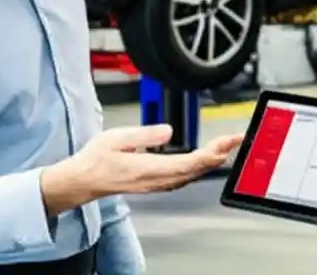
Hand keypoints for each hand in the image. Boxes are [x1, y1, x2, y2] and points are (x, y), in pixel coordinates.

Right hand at [41, 125, 241, 214]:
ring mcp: (156, 184)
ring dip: (210, 161)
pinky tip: (203, 160)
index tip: (228, 140)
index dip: (212, 152)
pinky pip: (182, 178)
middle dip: (218, 154)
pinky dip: (197, 167)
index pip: (189, 162)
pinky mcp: (154, 184)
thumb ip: (144, 135)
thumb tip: (169, 131)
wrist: (82, 180)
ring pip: (191, 175)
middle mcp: (156, 180)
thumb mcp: (116, 138)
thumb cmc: (96, 159)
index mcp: (148, 169)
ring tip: (225, 146)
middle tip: (234, 139)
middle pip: (195, 170)